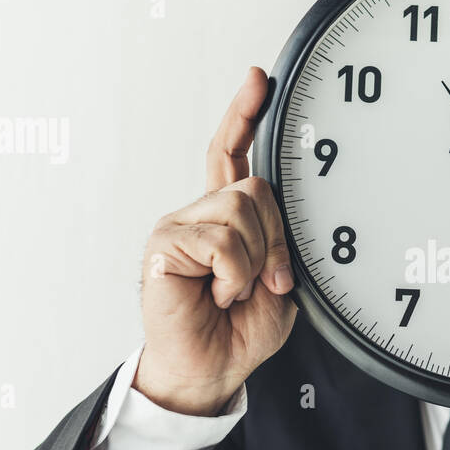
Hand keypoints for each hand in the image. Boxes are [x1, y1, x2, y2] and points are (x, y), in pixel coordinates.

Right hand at [135, 67, 297, 415]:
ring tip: (235, 292)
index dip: (243, 115)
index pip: (231, 154)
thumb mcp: (279, 283)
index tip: (258, 79)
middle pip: (255, 189)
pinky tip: (216, 295)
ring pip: (241, 212)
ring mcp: (178, 226)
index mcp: (225, 217)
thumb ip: (282, 244)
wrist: (211, 369)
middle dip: (275, 240)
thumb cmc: (240, 329)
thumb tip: (285, 223)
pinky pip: (223, 243)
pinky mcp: (165, 245)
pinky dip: (234, 276)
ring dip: (254, 262)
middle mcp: (198, 213)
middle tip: (267, 282)